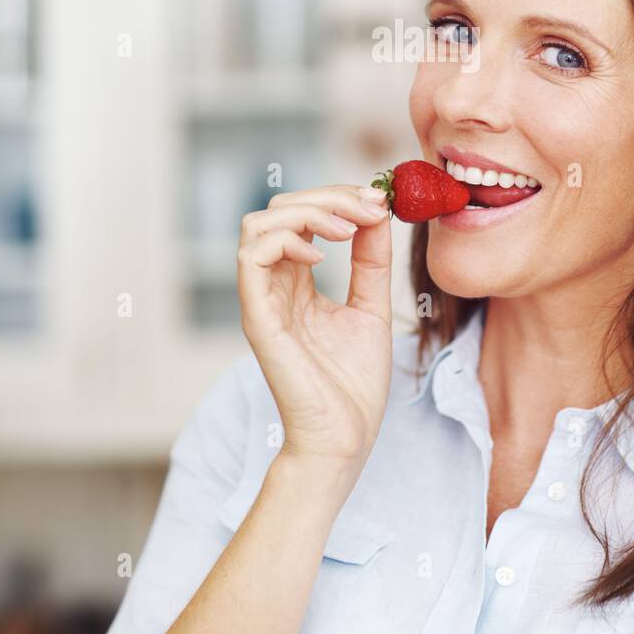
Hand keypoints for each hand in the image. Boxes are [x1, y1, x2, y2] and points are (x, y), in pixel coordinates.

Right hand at [236, 184, 392, 481]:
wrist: (345, 437)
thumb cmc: (353, 384)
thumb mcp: (371, 306)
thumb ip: (371, 260)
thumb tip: (377, 212)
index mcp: (296, 282)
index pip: (301, 215)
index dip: (338, 197)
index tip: (381, 200)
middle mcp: (274, 285)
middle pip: (278, 209)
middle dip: (327, 196)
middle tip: (370, 206)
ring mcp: (261, 300)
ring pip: (257, 223)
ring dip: (307, 211)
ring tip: (349, 228)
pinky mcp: (258, 317)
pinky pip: (252, 257)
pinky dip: (287, 241)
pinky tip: (323, 257)